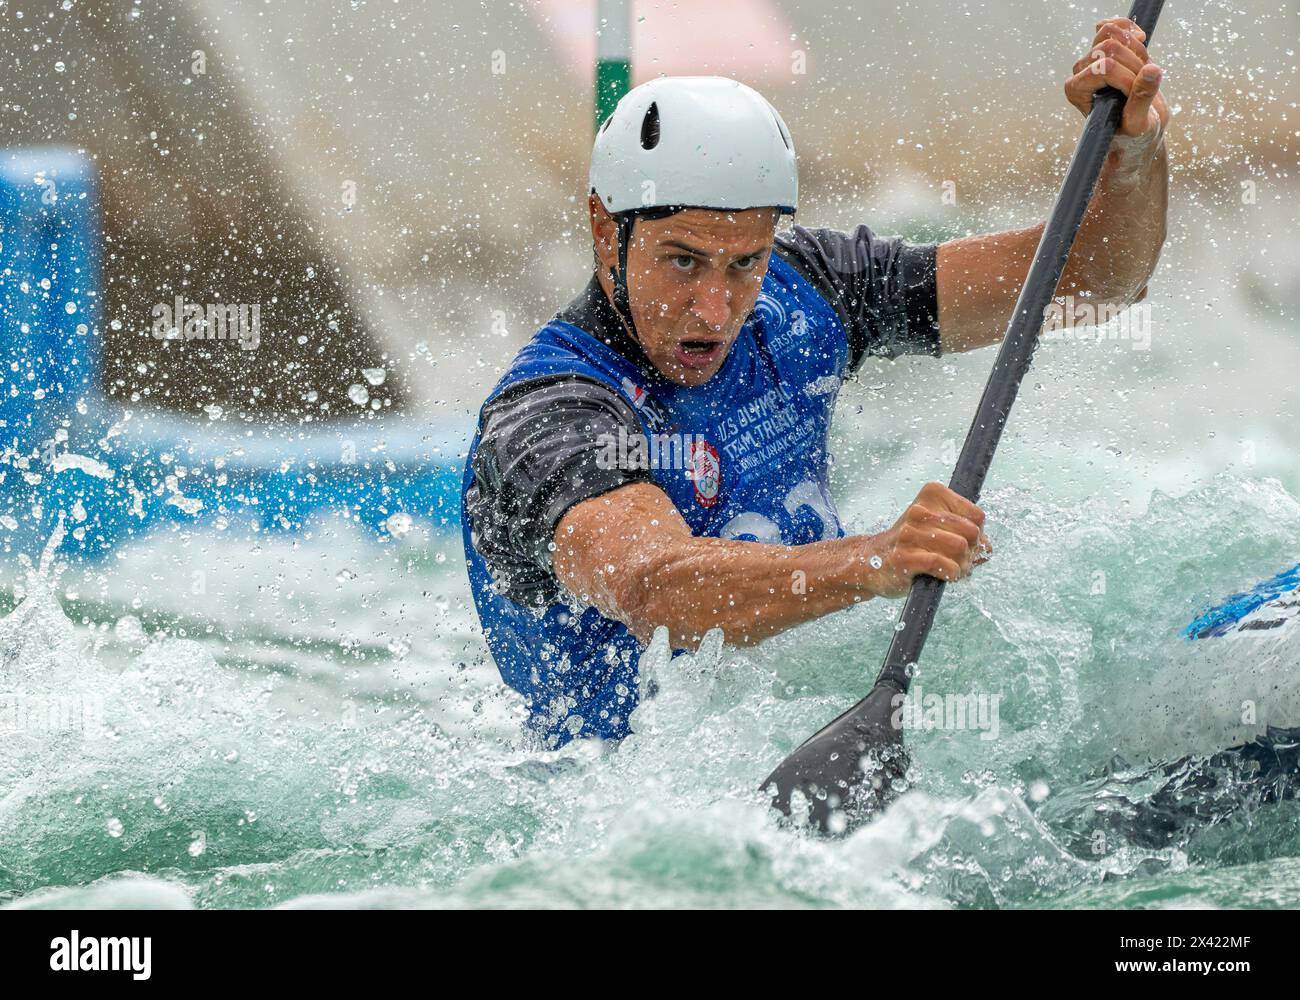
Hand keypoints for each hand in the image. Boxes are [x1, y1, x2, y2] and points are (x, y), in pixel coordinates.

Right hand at [863, 482, 989, 597]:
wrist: (872, 562)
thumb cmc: (911, 545)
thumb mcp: (938, 529)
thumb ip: (967, 534)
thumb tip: (987, 547)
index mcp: (932, 495)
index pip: (977, 515)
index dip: (977, 535)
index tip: (965, 545)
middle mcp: (919, 510)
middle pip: (971, 533)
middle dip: (971, 552)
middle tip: (960, 561)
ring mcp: (909, 533)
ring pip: (959, 548)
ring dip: (961, 565)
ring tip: (952, 569)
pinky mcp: (904, 557)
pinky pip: (942, 564)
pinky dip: (950, 573)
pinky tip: (944, 575)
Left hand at [1065, 16, 1169, 151]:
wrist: (1138, 129)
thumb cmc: (1132, 134)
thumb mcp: (1139, 124)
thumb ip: (1142, 100)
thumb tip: (1152, 71)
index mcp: (1076, 91)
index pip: (1105, 68)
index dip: (1128, 78)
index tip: (1136, 98)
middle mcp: (1079, 73)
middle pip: (1109, 47)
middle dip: (1135, 64)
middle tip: (1144, 85)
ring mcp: (1091, 60)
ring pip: (1112, 34)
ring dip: (1136, 50)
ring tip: (1143, 71)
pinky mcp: (1104, 50)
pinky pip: (1111, 26)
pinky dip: (1128, 27)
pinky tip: (1140, 37)